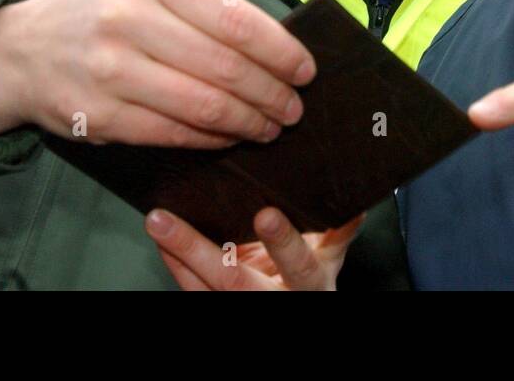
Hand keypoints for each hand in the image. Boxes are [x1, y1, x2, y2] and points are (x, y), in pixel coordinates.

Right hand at [0, 0, 314, 146]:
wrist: (18, 49)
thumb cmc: (99, 12)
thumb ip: (202, 6)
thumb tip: (275, 45)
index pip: (235, 18)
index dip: (280, 51)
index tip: (305, 70)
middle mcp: (129, 17)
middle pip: (226, 66)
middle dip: (272, 93)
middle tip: (294, 108)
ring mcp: (111, 69)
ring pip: (204, 105)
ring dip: (248, 122)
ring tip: (270, 127)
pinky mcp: (100, 116)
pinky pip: (174, 133)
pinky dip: (212, 138)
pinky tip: (229, 136)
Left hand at [145, 207, 362, 289]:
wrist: (295, 310)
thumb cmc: (310, 282)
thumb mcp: (331, 258)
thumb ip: (339, 231)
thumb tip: (356, 203)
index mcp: (306, 285)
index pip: (296, 265)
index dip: (281, 242)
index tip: (266, 214)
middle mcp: (270, 300)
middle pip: (230, 279)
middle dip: (195, 249)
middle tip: (165, 220)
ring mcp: (240, 306)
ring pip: (201, 287)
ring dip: (175, 253)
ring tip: (157, 223)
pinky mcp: (218, 304)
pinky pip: (193, 289)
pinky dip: (175, 263)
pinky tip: (161, 241)